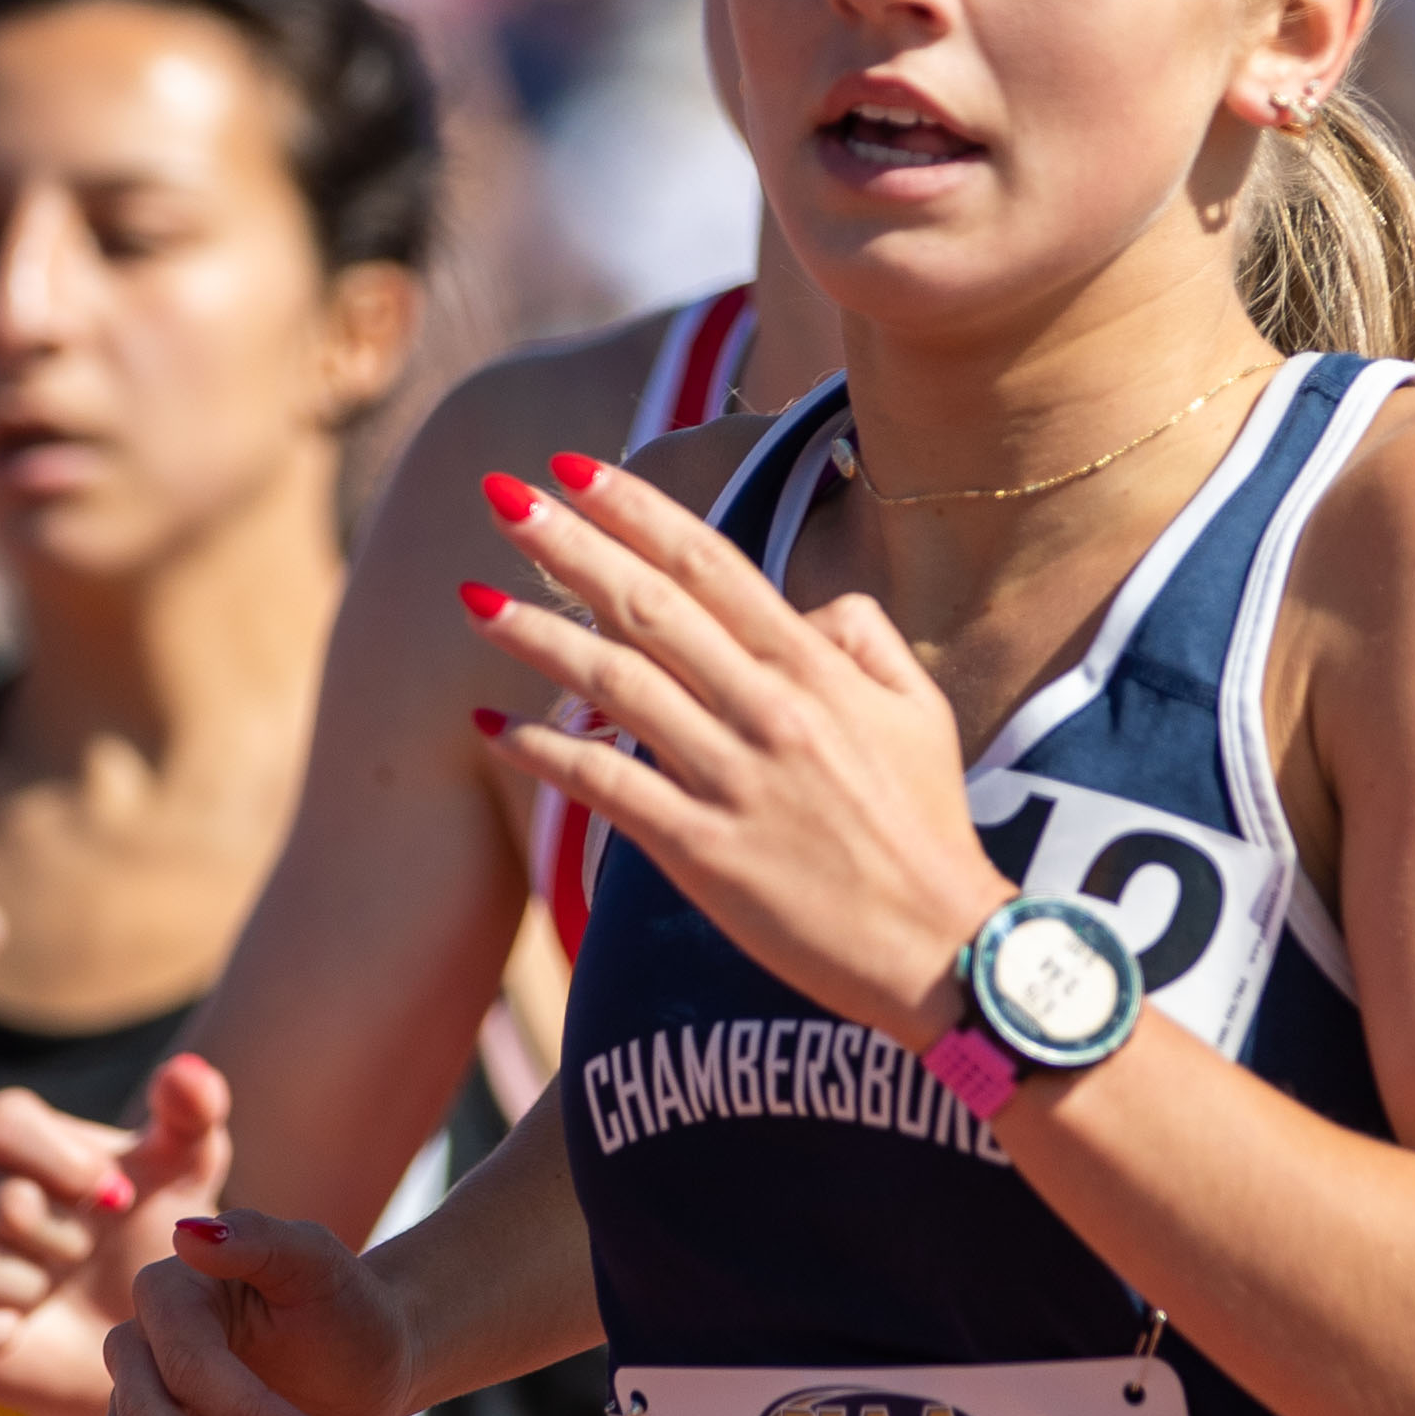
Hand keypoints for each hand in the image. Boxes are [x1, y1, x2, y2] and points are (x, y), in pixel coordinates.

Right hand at [0, 1057, 229, 1415]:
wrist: (129, 1333)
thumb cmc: (149, 1236)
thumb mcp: (184, 1173)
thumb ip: (192, 1112)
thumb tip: (188, 1068)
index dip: (63, 1163)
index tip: (117, 1196)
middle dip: (62, 1232)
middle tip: (87, 1251)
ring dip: (30, 1282)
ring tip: (53, 1287)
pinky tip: (22, 1327)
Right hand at [75, 1211, 413, 1415]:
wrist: (365, 1365)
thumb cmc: (348, 1307)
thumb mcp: (322, 1266)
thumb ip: (261, 1240)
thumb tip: (190, 1230)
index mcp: (175, 1293)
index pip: (189, 1356)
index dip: (244, 1407)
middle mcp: (143, 1352)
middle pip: (142, 1413)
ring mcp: (143, 1412)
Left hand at [465, 459, 1008, 1047]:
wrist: (940, 946)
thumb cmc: (927, 828)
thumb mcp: (917, 709)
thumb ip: (860, 636)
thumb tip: (801, 607)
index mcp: (815, 669)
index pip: (711, 566)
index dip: (636, 511)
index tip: (574, 469)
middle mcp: (768, 711)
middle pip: (650, 607)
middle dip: (570, 545)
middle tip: (501, 496)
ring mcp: (733, 781)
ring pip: (616, 685)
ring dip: (537, 637)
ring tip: (473, 601)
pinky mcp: (705, 853)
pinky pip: (608, 789)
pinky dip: (544, 754)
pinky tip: (490, 732)